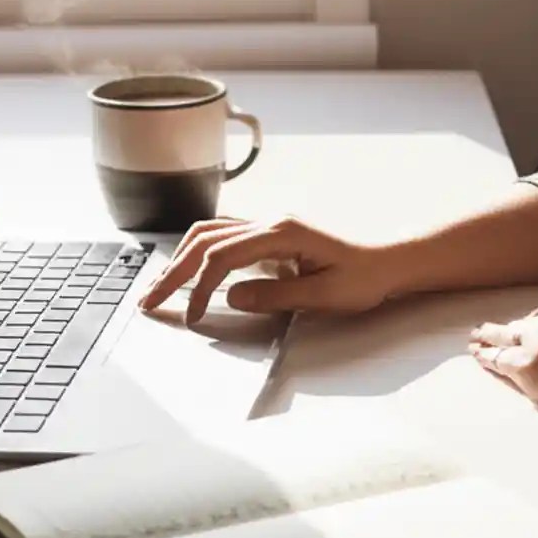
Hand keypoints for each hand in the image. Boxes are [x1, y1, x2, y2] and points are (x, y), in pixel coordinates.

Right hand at [139, 217, 393, 323]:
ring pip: (209, 232)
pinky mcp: (270, 235)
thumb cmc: (365, 278)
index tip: (191, 315)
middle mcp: (270, 222)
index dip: (199, 286)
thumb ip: (276, 295)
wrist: (388, 261)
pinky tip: (190, 270)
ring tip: (161, 286)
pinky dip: (199, 252)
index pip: (223, 256)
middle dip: (174, 270)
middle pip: (205, 239)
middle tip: (149, 299)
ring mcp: (268, 225)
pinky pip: (224, 235)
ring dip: (181, 258)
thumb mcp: (325, 295)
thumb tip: (231, 296)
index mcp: (282, 233)